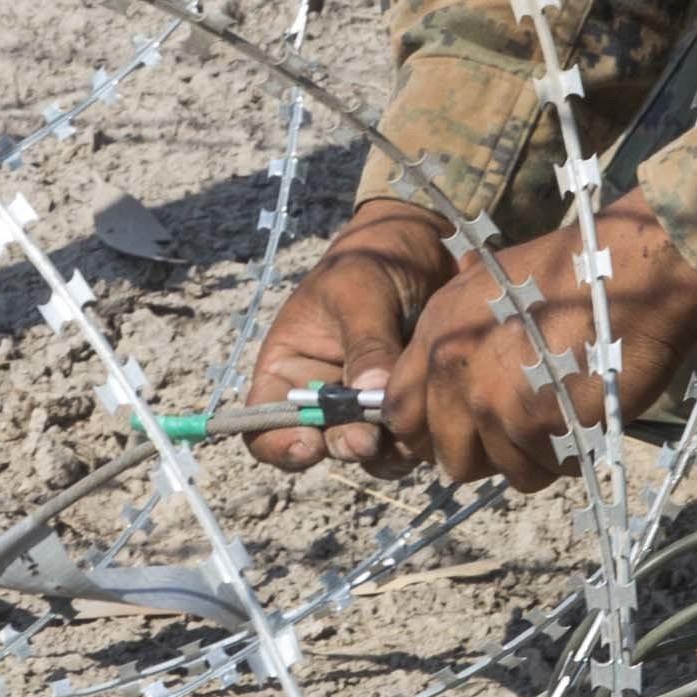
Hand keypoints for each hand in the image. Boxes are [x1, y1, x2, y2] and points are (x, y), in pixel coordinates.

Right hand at [244, 199, 455, 471]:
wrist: (429, 245)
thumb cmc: (376, 257)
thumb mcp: (360, 291)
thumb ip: (365, 343)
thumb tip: (368, 395)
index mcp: (290, 365)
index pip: (265, 421)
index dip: (278, 444)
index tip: (308, 445)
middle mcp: (323, 393)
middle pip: (322, 442)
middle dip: (344, 444)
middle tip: (367, 438)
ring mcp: (366, 405)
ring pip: (368, 451)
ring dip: (386, 449)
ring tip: (408, 422)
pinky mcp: (406, 407)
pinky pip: (406, 441)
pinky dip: (417, 437)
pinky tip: (431, 409)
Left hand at [375, 195, 696, 489]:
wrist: (626, 269)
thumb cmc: (565, 274)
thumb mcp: (481, 290)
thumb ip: (447, 345)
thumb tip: (437, 398)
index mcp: (437, 338)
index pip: (401, 417)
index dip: (430, 433)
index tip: (460, 433)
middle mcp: (458, 375)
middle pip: (453, 459)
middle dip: (487, 453)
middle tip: (524, 426)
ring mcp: (501, 406)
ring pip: (508, 471)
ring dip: (536, 454)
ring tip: (563, 412)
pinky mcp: (546, 429)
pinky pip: (552, 469)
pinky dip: (571, 454)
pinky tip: (586, 413)